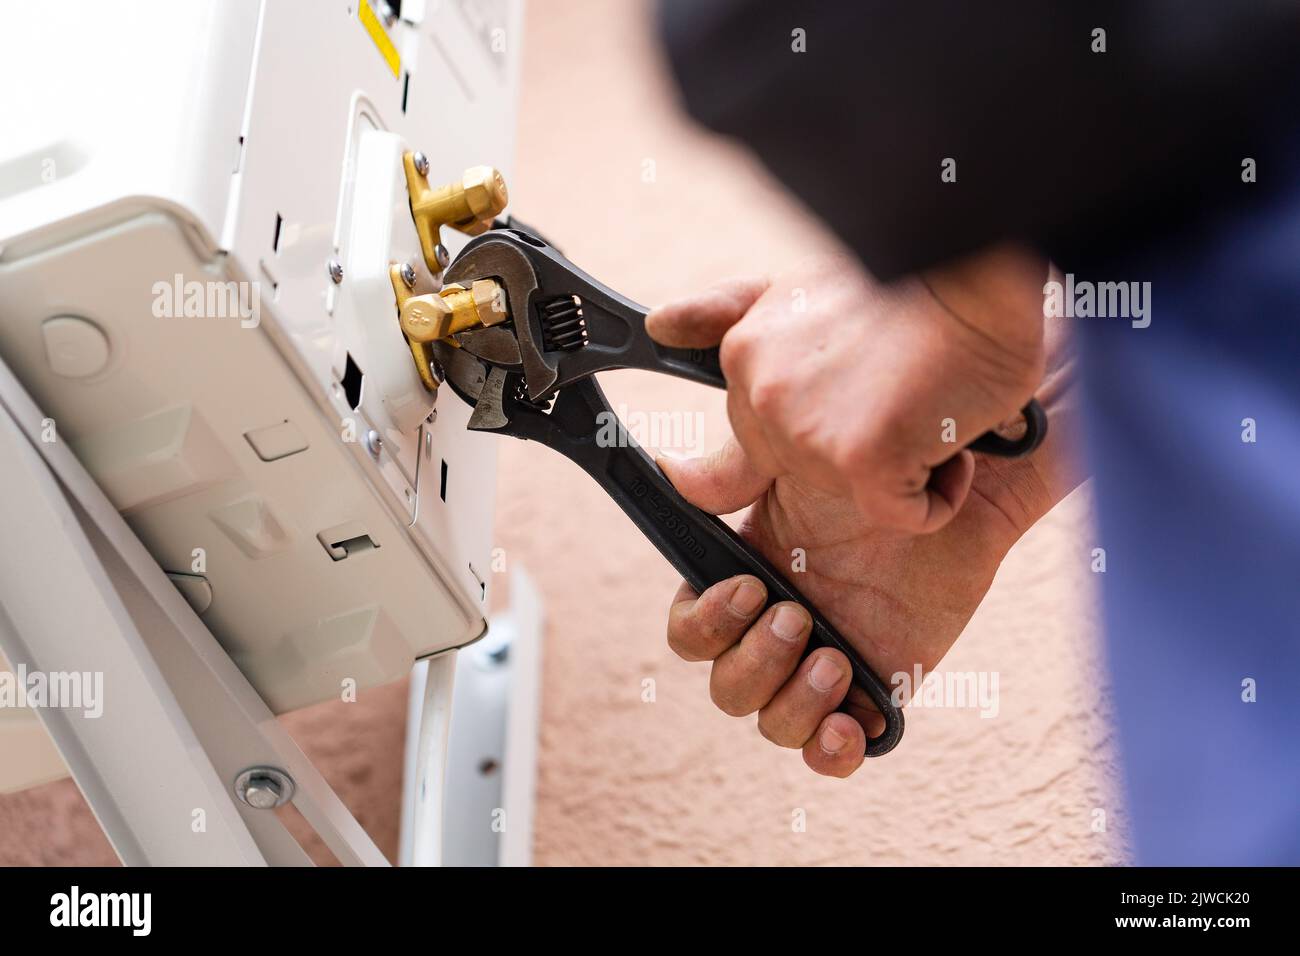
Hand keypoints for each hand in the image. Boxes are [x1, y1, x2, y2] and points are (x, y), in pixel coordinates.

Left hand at [646, 247, 1046, 533]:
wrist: (975, 259)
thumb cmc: (906, 277)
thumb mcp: (796, 284)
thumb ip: (726, 313)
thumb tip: (657, 326)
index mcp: (747, 359)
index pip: (724, 453)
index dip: (717, 474)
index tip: (689, 478)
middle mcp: (764, 398)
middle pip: (812, 473)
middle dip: (857, 448)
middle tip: (899, 388)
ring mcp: (808, 432)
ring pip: (864, 493)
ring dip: (906, 465)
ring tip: (930, 397)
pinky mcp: (862, 458)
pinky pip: (908, 513)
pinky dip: (941, 491)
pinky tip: (955, 436)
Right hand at [657, 283, 1079, 775]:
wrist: (999, 436)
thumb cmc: (909, 400)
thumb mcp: (807, 357)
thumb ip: (726, 328)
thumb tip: (657, 323)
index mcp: (758, 548)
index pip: (696, 611)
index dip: (705, 614)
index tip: (743, 581)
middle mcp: (789, 599)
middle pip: (718, 667)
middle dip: (741, 654)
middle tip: (788, 609)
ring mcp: (835, 638)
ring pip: (764, 711)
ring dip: (783, 694)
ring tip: (828, 651)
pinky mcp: (885, 670)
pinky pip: (834, 743)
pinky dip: (830, 748)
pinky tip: (851, 723)